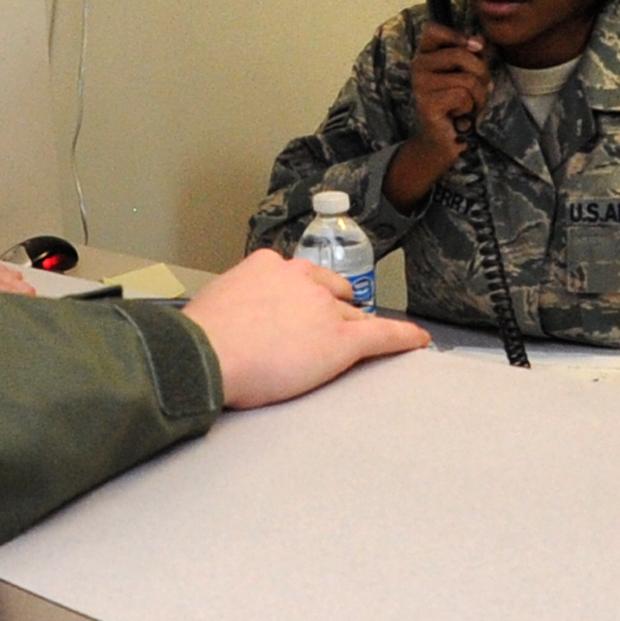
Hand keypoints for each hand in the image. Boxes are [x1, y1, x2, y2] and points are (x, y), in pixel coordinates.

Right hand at [183, 249, 428, 408]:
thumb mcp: (216, 304)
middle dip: (334, 309)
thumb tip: (232, 321)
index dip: (303, 298)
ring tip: (373, 341)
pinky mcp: (341, 339)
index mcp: (268, 266)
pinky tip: (418, 341)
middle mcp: (301, 278)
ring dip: (361, 327)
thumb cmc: (201, 336)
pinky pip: (382, 335)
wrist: (205, 354)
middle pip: (333, 292)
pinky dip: (403, 338)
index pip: (299, 278)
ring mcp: (324, 307)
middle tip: (325, 331)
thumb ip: (237, 304)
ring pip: (354, 316)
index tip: (301, 311)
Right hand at [384, 22, 493, 211]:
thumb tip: (478, 41)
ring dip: (479, 95)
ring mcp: (420, 85)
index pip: (434, 29)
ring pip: (467, 78)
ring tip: (470, 105)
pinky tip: (460, 114)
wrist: (445, 139)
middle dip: (481, 73)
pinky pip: (463, 96)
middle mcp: (417, 65)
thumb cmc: (459, 103)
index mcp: (425, 54)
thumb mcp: (468, 72)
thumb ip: (473, 53)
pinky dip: (470, 107)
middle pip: (461, 54)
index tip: (474, 49)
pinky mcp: (427, 103)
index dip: (458, 36)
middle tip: (479, 89)